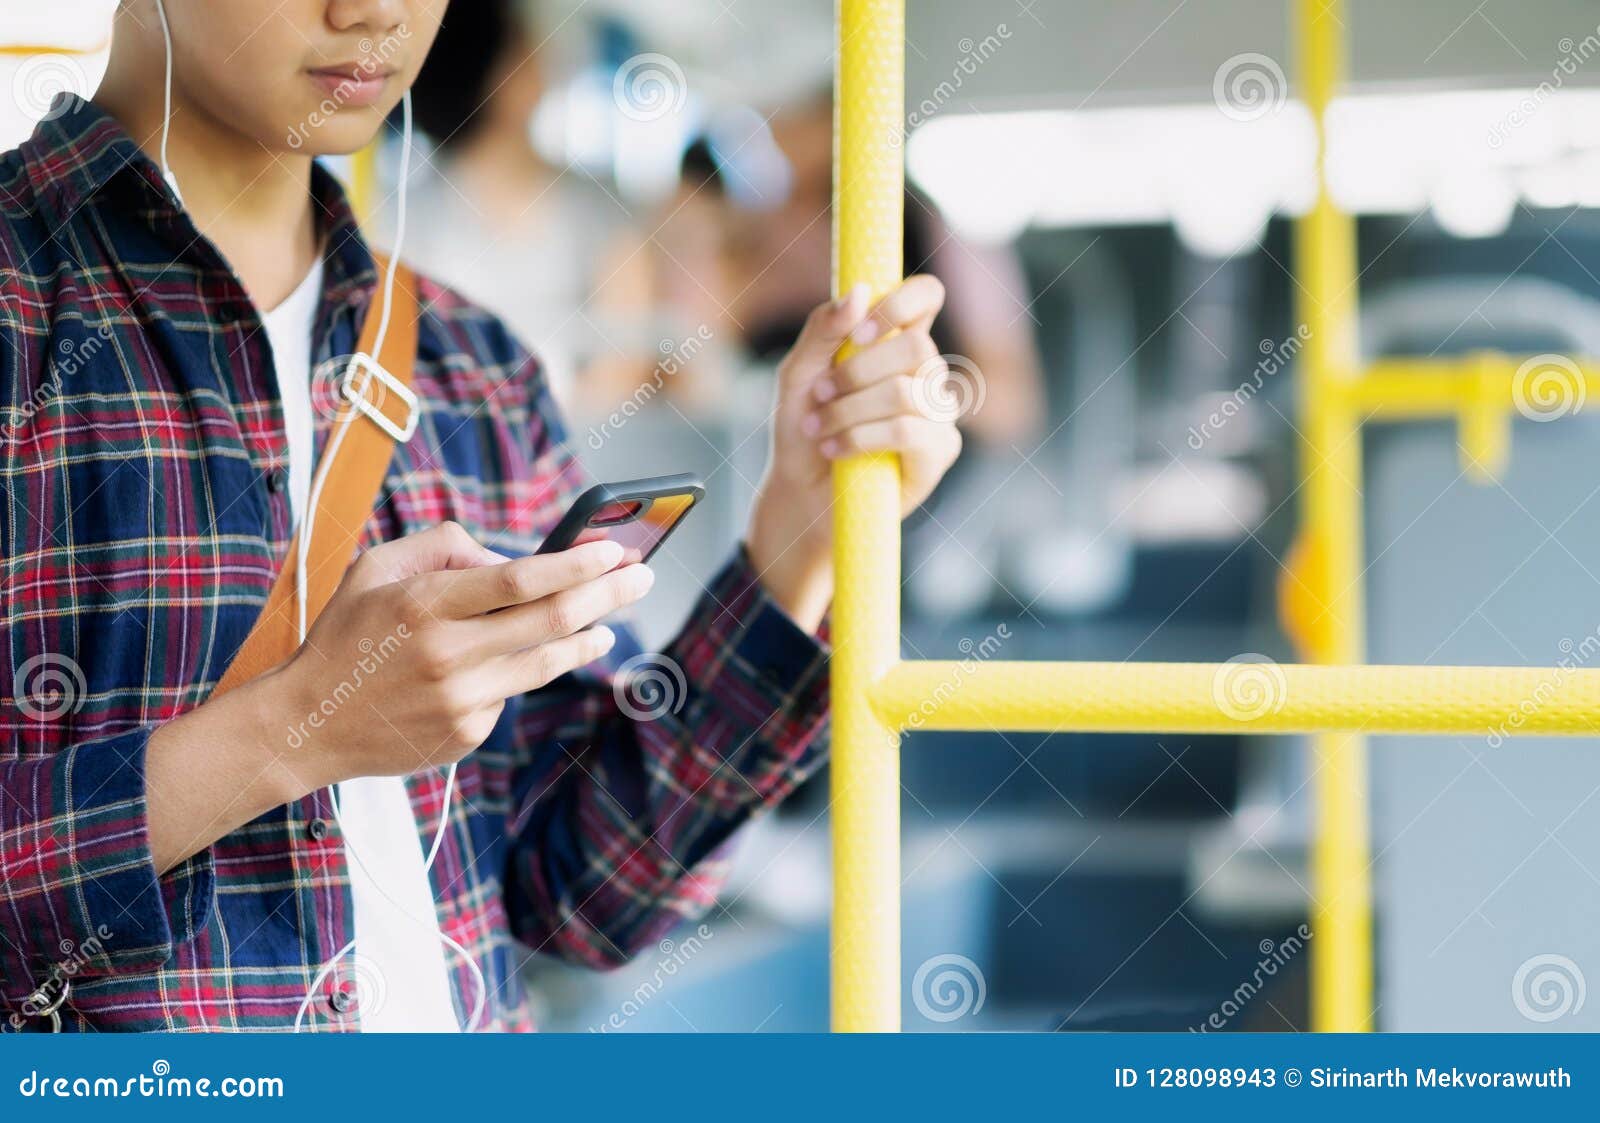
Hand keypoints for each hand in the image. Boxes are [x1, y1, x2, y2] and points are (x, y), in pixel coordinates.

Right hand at [279, 522, 651, 785]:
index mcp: (425, 605)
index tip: (615, 549)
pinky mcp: (468, 734)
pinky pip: (510, 692)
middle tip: (643, 577)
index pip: (522, 579)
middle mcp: (449, 655)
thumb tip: (510, 558)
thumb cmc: (345, 636)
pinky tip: (500, 665)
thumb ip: (444, 547)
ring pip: (548, 662)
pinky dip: (517, 671)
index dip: (578, 562)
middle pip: (554, 619)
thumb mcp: (376, 569)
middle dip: (609, 594)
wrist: (306, 725)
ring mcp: (463, 701)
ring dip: (590, 637)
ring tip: (609, 624)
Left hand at [747, 276, 962, 628]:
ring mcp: (937, 412)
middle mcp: (924, 372)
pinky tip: (835, 450)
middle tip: (821, 392)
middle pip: (917, 345)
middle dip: (858, 369)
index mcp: (896, 342)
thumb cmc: (804, 427)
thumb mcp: (798, 373)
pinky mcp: (939, 452)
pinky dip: (862, 438)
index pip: (927, 296)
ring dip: (850, 409)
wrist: (800, 491)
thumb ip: (823, 329)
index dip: (902, 300)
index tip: (859, 330)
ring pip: (906, 391)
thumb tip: (859, 291)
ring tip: (819, 428)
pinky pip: (909, 431)